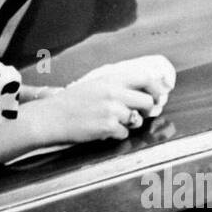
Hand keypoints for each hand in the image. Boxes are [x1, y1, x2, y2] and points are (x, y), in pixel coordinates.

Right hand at [21, 73, 157, 143]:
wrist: (51, 117)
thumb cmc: (71, 102)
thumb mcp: (95, 85)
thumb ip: (117, 86)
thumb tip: (142, 91)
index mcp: (111, 79)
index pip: (145, 78)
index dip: (157, 87)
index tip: (160, 94)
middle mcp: (113, 93)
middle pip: (147, 101)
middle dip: (147, 110)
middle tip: (141, 113)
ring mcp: (111, 110)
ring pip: (135, 120)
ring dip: (128, 124)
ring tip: (111, 121)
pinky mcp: (107, 127)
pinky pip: (123, 133)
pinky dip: (116, 134)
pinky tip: (102, 130)